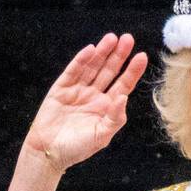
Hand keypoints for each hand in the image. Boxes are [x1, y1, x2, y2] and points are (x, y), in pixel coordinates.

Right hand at [23, 33, 147, 171]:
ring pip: (93, 67)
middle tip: (128, 39)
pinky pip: (73, 72)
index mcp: (106, 107)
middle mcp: (94, 95)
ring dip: (102, 53)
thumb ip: (115, 117)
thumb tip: (124, 97)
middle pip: (109, 71)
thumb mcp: (102, 135)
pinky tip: (91, 50)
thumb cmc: (77, 148)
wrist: (49, 152)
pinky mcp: (61, 89)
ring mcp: (78, 90)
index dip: (132, 70)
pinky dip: (81, 61)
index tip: (142, 56)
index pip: (123, 84)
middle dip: (118, 55)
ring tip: (112, 38)